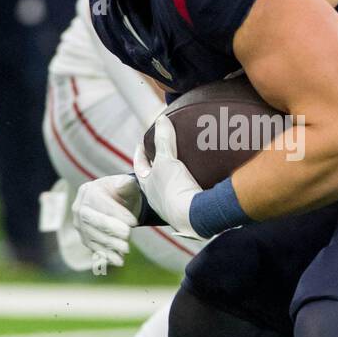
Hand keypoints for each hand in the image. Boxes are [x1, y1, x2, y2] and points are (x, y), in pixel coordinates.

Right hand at [72, 174, 143, 267]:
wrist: (116, 202)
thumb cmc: (121, 191)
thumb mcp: (125, 184)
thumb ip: (126, 183)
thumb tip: (124, 184)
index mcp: (87, 191)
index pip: (100, 204)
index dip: (117, 214)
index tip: (134, 222)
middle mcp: (79, 209)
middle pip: (91, 221)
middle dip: (110, 230)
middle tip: (129, 235)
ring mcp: (80, 226)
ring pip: (93, 237)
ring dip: (110, 245)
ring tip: (127, 249)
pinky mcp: (86, 239)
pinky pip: (95, 248)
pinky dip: (107, 255)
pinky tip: (119, 261)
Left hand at [133, 115, 202, 238]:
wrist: (193, 217)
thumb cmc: (174, 189)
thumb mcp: (167, 160)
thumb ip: (164, 139)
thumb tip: (161, 119)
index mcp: (147, 186)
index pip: (139, 165)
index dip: (140, 153)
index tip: (142, 142)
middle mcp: (156, 198)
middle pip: (152, 178)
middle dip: (156, 166)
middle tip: (162, 152)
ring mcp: (171, 207)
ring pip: (169, 189)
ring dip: (173, 178)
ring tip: (181, 165)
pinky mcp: (188, 211)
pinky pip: (185, 195)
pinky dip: (188, 186)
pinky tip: (198, 181)